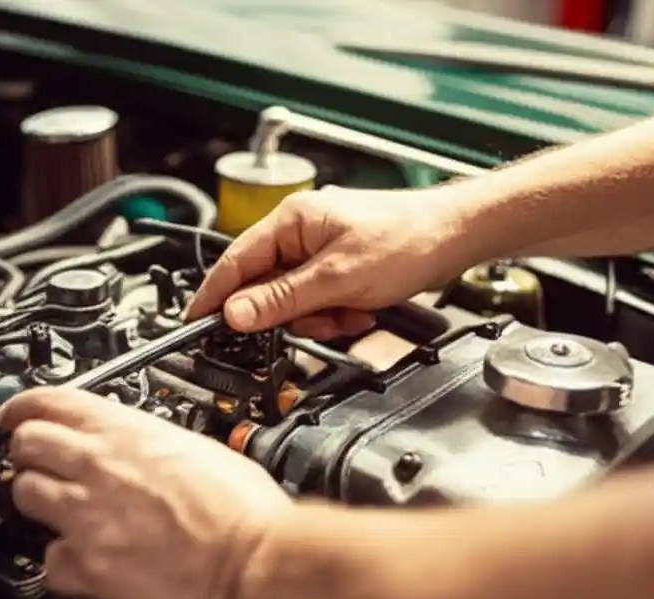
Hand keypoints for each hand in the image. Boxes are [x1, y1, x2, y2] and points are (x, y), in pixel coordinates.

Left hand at [0, 387, 292, 598]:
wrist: (257, 564)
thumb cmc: (245, 512)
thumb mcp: (200, 448)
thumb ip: (155, 445)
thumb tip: (144, 449)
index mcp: (127, 431)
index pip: (50, 401)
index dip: (23, 406)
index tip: (14, 413)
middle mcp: (98, 468)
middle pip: (25, 445)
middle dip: (27, 452)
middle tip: (35, 461)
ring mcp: (85, 518)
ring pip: (24, 495)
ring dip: (38, 501)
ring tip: (60, 511)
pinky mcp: (86, 567)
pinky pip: (49, 561)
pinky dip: (63, 564)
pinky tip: (85, 562)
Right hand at [186, 186, 472, 338]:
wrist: (456, 238)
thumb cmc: (407, 240)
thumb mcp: (336, 279)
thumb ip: (281, 299)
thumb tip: (235, 314)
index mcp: (290, 221)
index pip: (235, 261)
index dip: (214, 295)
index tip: (196, 322)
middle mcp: (300, 232)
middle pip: (266, 287)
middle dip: (291, 313)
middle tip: (316, 321)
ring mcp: (320, 250)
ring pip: (295, 300)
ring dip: (320, 317)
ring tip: (350, 313)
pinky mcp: (340, 267)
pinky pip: (320, 301)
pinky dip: (338, 313)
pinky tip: (362, 310)